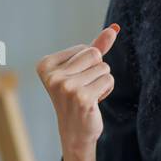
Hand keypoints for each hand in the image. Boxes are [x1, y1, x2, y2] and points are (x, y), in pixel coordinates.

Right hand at [37, 23, 119, 158]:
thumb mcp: (83, 69)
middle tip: (84, 88)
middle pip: (94, 54)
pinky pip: (108, 79)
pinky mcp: (82, 98)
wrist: (75, 132)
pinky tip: (94, 102)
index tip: (76, 81)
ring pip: (104, 67)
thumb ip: (97, 47)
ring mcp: (67, 87)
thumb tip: (114, 29)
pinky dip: (106, 90)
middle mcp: (53, 76)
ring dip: (102, 81)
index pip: (85, 48)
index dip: (88, 64)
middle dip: (97, 70)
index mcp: (46, 65)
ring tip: (89, 95)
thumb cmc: (78, 97)